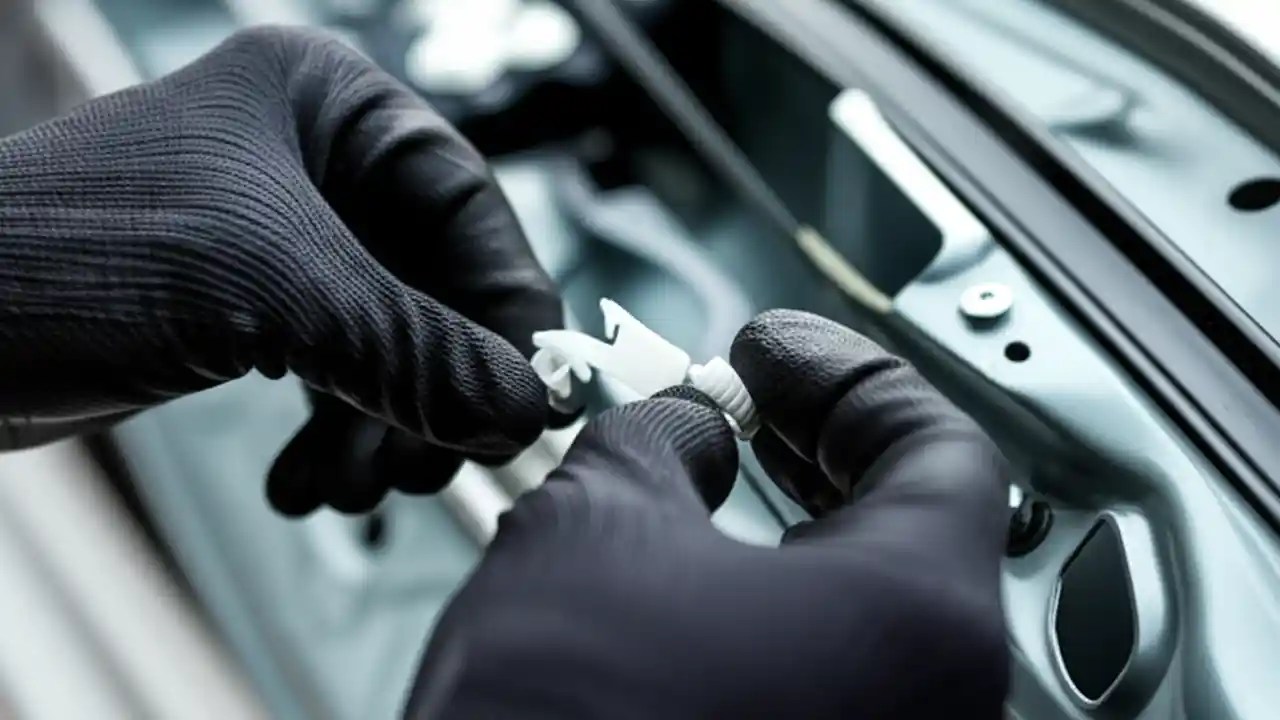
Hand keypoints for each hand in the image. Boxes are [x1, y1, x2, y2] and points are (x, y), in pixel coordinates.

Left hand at [0, 27, 564, 512]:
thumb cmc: (67, 254)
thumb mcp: (274, 292)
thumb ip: (414, 351)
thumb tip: (521, 408)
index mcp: (326, 102)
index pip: (467, 201)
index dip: (508, 302)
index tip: (531, 392)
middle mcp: (310, 160)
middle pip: (434, 282)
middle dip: (435, 384)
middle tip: (440, 458)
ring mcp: (278, 235)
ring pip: (388, 339)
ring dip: (383, 427)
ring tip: (355, 488)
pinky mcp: (246, 304)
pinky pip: (334, 373)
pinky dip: (333, 436)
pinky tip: (305, 486)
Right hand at [404, 310, 1009, 718]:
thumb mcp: (597, 524)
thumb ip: (663, 439)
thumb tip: (685, 429)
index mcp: (918, 617)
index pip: (938, 447)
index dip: (846, 375)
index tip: (775, 350)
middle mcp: (936, 708)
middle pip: (918, 528)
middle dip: (824, 444)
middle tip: (752, 395)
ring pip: (872, 611)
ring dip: (798, 527)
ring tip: (718, 474)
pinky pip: (834, 678)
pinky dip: (780, 612)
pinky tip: (701, 587)